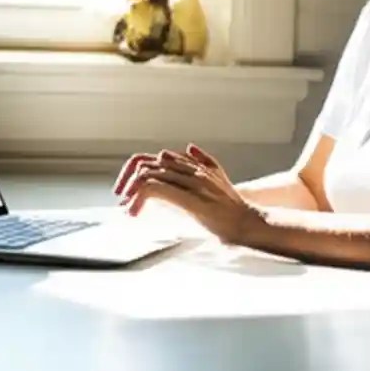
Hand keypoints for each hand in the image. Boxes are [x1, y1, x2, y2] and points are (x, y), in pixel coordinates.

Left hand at [113, 144, 262, 244]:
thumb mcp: (218, 178)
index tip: (127, 189)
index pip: (154, 158)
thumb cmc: (232, 207)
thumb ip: (204, 162)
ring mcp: (190, 182)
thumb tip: (189, 147)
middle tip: (121, 198)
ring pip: (148, 174)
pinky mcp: (189, 198)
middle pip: (146, 164)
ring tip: (127, 207)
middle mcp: (189, 169)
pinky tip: (135, 211)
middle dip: (127, 181)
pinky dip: (139, 198)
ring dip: (131, 191)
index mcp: (192, 164)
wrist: (248, 223)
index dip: (135, 171)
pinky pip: (155, 188)